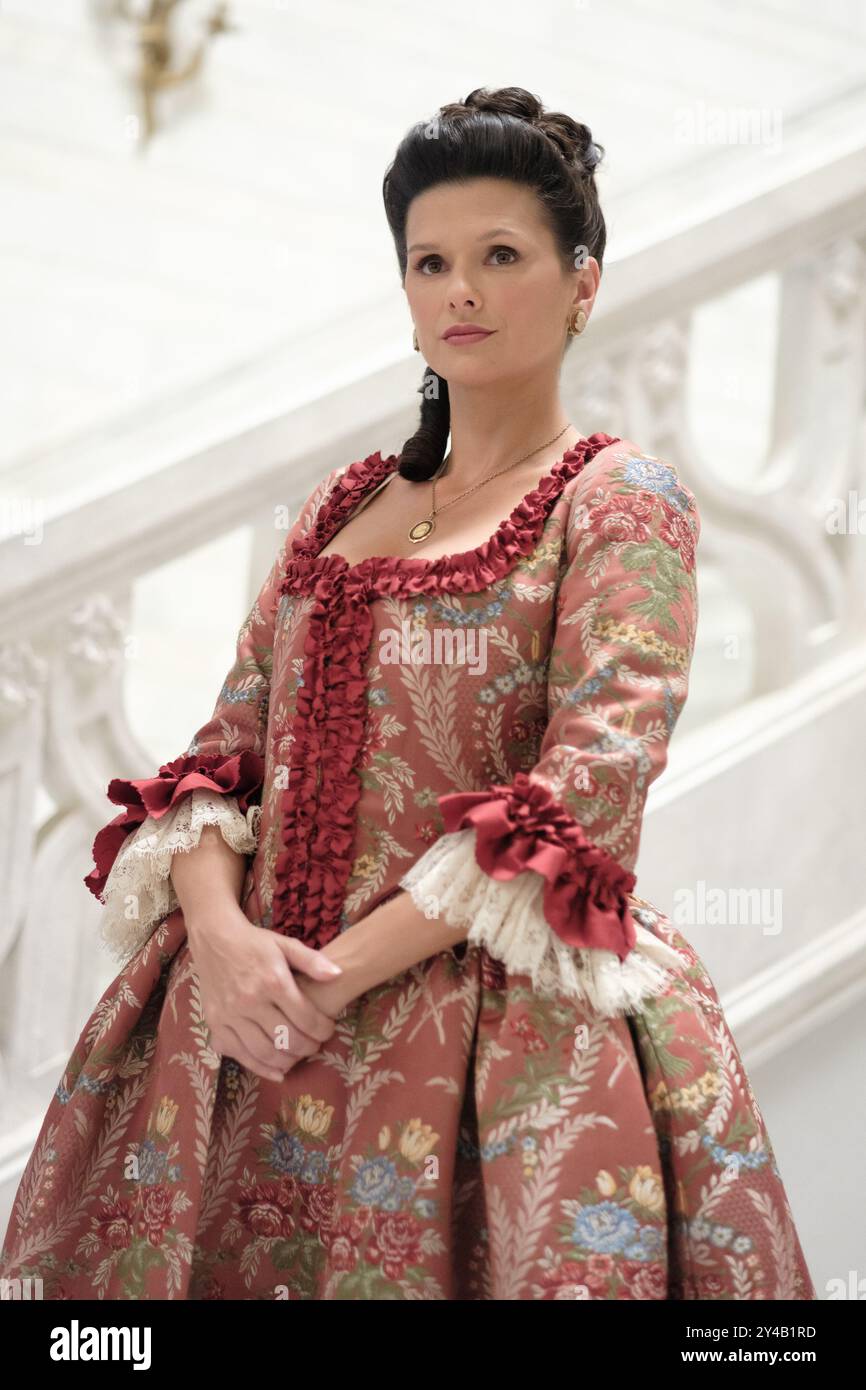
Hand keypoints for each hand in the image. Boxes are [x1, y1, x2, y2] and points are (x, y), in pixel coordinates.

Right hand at [185, 900, 344, 1082]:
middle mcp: (250, 1001)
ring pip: (264, 1052)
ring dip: (288, 1060)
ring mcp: (230, 1015)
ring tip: (298, 1055)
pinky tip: (277, 1071)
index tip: (328, 1029)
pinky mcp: (215, 1024)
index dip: (323, 1029)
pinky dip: (260, 1068)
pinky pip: (239, 1055)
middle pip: (287, 1039)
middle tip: (315, 1044)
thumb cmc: (254, 943)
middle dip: (308, 1047)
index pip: (306, 1018)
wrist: (215, 939)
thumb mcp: (286, 945)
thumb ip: (312, 961)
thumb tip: (338, 975)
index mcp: (273, 981)